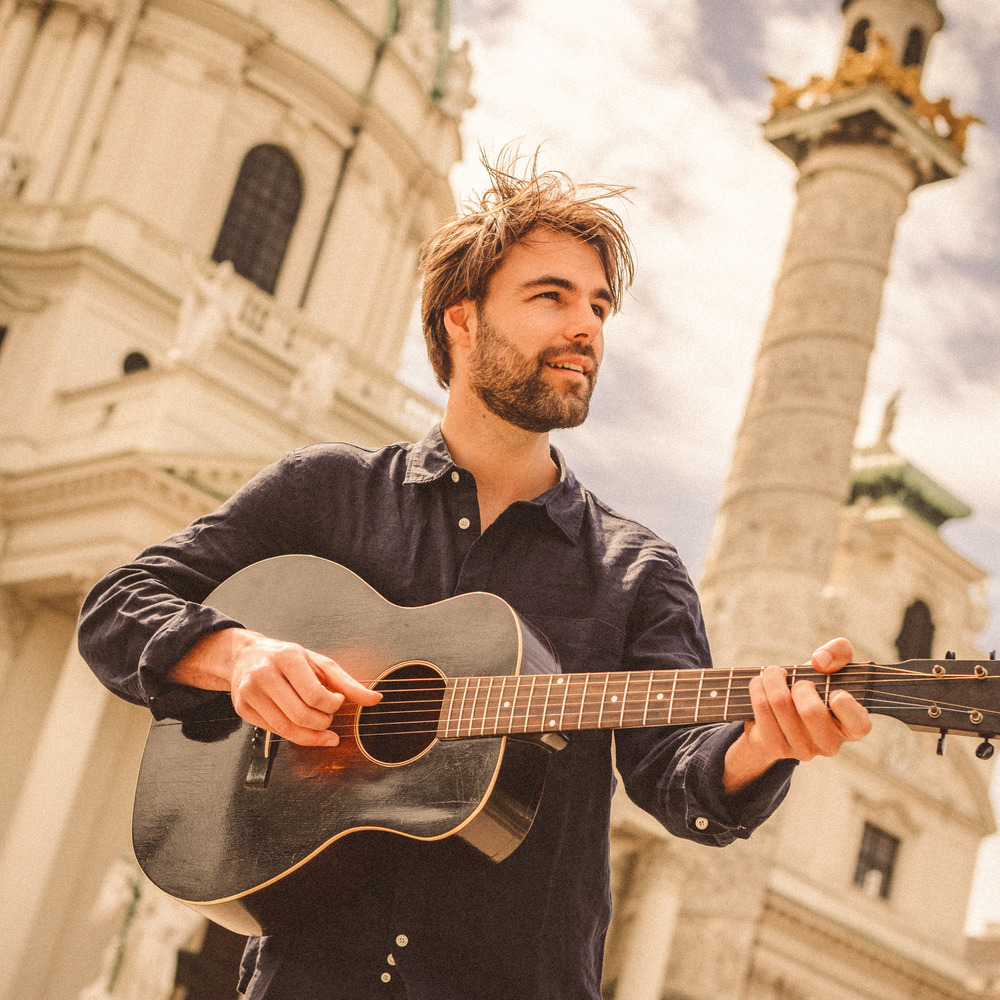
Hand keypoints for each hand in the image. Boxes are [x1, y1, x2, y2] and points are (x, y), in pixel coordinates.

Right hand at [168, 628, 380, 746]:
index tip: (337, 702)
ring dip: (310, 735)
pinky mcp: (242, 709)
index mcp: (287, 657)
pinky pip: (274, 732)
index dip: (332, 705)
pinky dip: (293, 734)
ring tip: (321, 728)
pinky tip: (301, 727)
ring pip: (286, 729)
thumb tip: (375, 699)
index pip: (314, 695)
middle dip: (322, 724)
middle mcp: (265, 674)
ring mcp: (250, 692)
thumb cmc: (287, 658)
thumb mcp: (319, 664)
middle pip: (301, 715)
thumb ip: (348, 683)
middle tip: (328, 718)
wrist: (245, 656)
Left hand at [723, 637, 871, 793]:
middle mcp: (831, 745)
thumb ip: (838, 652)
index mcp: (853, 727)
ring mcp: (802, 750)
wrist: (780, 709)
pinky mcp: (775, 747)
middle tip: (797, 680)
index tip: (834, 691)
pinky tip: (761, 685)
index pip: (859, 724)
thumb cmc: (816, 685)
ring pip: (780, 704)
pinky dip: (757, 688)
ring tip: (773, 675)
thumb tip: (820, 662)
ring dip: (772, 679)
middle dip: (799, 683)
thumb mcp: (833, 665)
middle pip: (810, 710)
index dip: (845, 705)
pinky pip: (761, 708)